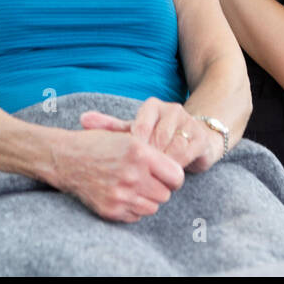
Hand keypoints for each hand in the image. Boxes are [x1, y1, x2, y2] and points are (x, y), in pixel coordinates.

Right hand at [53, 126, 185, 222]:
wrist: (65, 159)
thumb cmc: (98, 145)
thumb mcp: (127, 137)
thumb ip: (154, 153)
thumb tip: (177, 175)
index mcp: (139, 153)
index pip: (177, 176)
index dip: (172, 175)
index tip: (165, 173)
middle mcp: (132, 175)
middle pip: (166, 194)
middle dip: (159, 187)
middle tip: (145, 178)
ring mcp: (121, 195)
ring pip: (153, 207)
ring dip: (146, 199)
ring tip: (132, 185)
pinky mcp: (111, 210)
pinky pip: (136, 216)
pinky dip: (132, 207)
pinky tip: (121, 193)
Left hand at [80, 97, 222, 173]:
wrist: (191, 142)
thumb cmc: (154, 138)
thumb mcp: (131, 133)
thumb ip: (109, 127)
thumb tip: (82, 119)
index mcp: (153, 106)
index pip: (140, 127)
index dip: (134, 148)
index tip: (127, 163)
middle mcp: (172, 110)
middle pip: (156, 138)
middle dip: (147, 160)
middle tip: (137, 175)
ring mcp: (189, 123)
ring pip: (172, 147)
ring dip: (162, 165)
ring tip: (151, 177)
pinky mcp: (201, 138)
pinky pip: (186, 155)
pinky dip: (175, 168)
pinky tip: (168, 177)